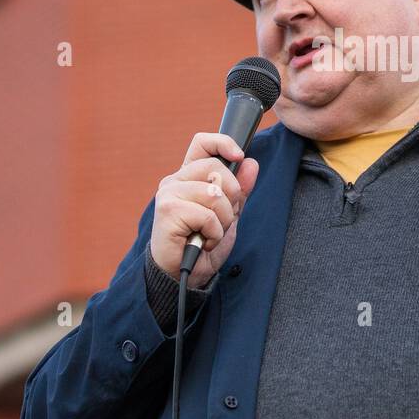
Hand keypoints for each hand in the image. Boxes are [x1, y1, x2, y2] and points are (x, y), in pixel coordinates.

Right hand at [148, 133, 259, 287]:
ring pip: (214, 194)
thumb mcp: (229, 214)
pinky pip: (207, 215)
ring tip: (209, 234)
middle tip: (221, 219)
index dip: (223, 143)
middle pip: (215, 168)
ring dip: (222, 220)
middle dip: (231, 196)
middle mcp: (175, 181)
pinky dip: (213, 234)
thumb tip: (251, 163)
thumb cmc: (202, 243)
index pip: (202, 143)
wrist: (184, 275)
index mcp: (188, 177)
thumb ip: (239, 190)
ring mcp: (168, 194)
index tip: (239, 156)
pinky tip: (202, 242)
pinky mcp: (168, 211)